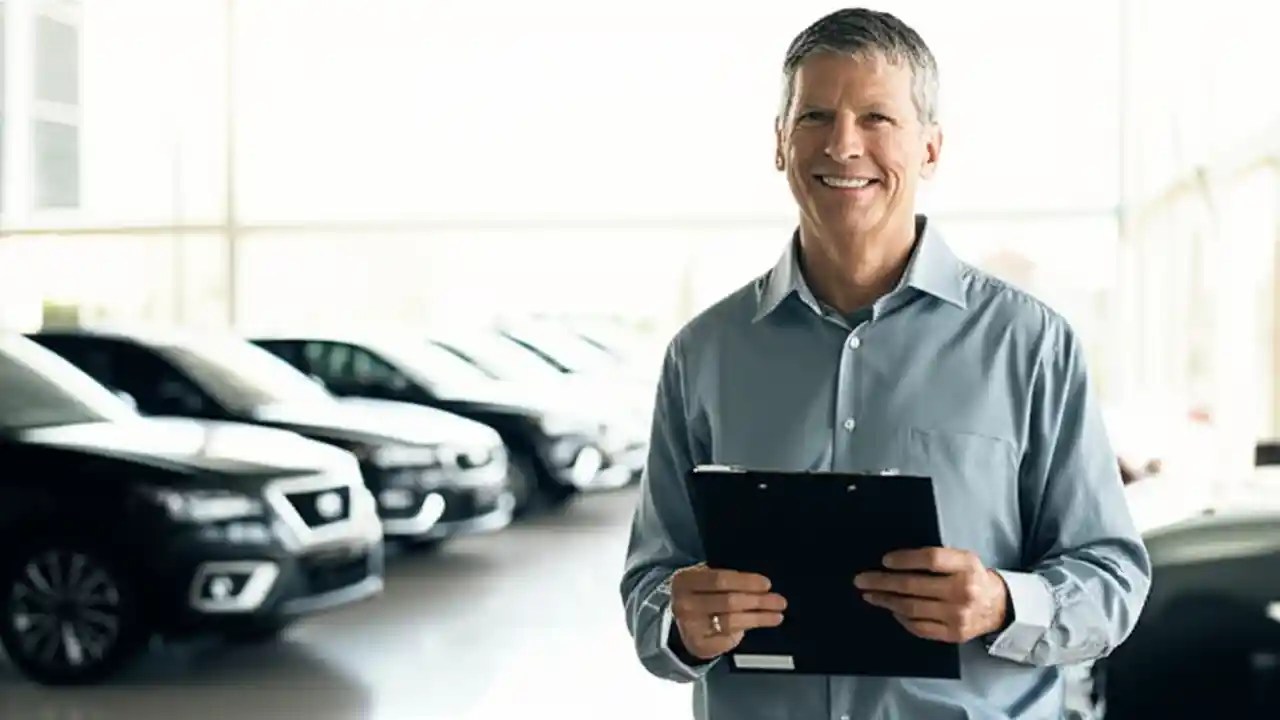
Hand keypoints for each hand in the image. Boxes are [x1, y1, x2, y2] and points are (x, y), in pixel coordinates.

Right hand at [669, 563, 786, 660]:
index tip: (767, 584)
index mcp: (685, 581)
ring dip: (758, 617)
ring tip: (777, 614)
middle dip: (758, 601)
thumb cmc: (700, 596)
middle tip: (779, 601)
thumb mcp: (705, 580)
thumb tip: (761, 585)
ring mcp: (690, 626)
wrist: (681, 624)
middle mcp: (684, 604)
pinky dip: (749, 628)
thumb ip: (727, 580)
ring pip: (732, 620)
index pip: (720, 579)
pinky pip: (730, 636)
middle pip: (729, 601)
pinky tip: (762, 622)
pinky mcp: (699, 645)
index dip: (746, 581)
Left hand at [853, 548, 1007, 643]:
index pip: (931, 559)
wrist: (997, 607)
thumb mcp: (963, 559)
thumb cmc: (972, 577)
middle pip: (914, 586)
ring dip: (886, 601)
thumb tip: (894, 561)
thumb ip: (938, 558)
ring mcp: (958, 616)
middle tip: (861, 580)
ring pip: (912, 608)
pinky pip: (919, 627)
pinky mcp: (953, 635)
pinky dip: (901, 618)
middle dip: (883, 582)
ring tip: (869, 594)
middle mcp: (963, 591)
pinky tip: (891, 609)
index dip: (905, 559)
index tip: (884, 560)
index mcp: (966, 566)